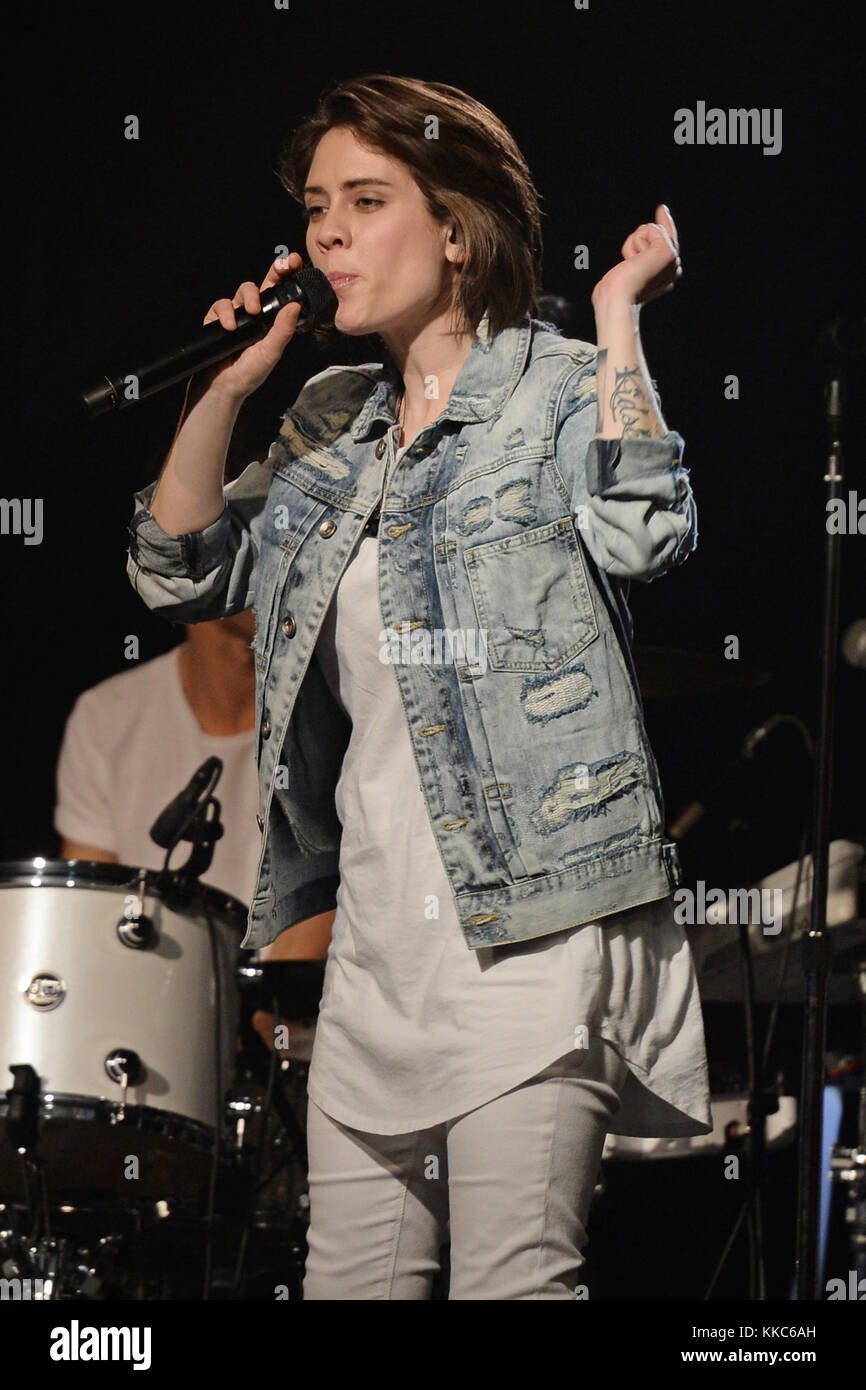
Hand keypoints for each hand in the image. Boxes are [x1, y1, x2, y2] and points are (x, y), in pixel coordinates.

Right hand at [194, 250, 305, 400]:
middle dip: (274, 271)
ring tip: (251, 313)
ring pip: (243, 290)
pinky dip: (226, 313)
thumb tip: (295, 305)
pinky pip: (221, 305)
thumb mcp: (271, 352)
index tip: (295, 262)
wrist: (222, 387)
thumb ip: (283, 330)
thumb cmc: (249, 373)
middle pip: (264, 284)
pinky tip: (229, 327)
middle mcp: (254, 315)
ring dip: (248, 297)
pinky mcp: (217, 319)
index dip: (287, 276)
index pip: (281, 294)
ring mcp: (236, 315)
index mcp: (271, 321)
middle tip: (282, 268)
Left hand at [591, 204, 681, 309]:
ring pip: (651, 229)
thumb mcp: (624, 273)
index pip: (665, 243)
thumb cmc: (614, 292)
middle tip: (630, 263)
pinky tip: (634, 260)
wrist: (617, 300)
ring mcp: (673, 260)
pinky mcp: (668, 251)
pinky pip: (649, 228)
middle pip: (658, 233)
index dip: (664, 224)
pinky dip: (635, 242)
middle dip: (636, 243)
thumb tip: (633, 253)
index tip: (662, 208)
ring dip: (633, 244)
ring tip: (631, 265)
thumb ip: (634, 262)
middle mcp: (673, 268)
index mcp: (666, 277)